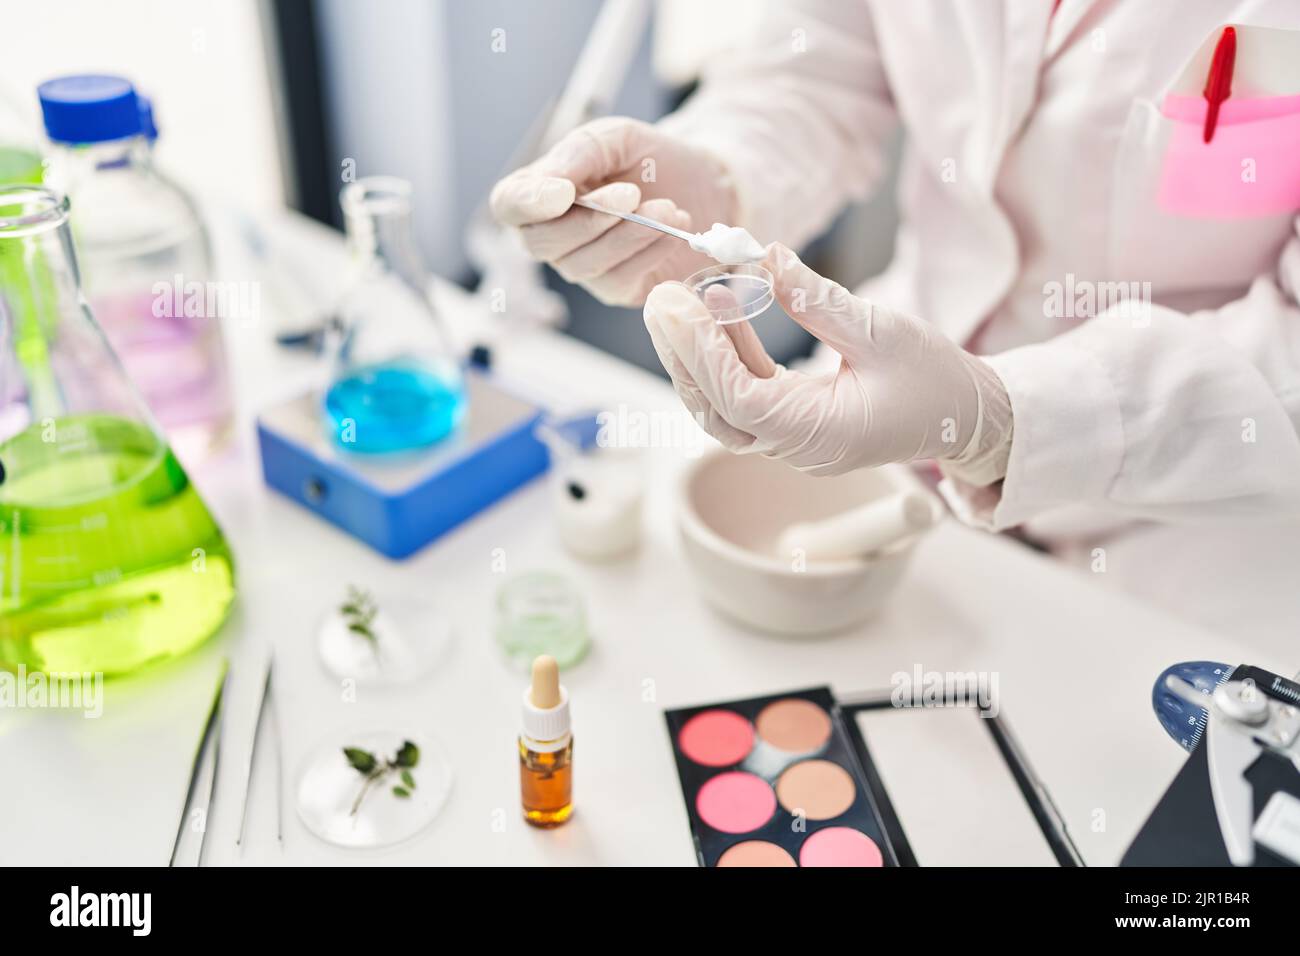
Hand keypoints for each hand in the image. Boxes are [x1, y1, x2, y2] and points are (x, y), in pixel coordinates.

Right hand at [489, 117, 736, 305]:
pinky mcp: (617, 288)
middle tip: (632, 193)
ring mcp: (582, 266)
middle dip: (588, 219)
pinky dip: (647, 252)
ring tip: (666, 208)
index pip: (508, 205)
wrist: (704, 182)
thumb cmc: (651, 158)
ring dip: (626, 235)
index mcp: (540, 192)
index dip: (528, 203)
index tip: (564, 191)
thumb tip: (552, 181)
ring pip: (582, 265)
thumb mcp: (617, 137)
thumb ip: (582, 151)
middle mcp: (553, 235)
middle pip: (542, 243)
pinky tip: (672, 228)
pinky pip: (618, 280)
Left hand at [642, 244, 1011, 479]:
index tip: (675, 304)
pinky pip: (748, 393)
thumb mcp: (881, 330)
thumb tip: (765, 256)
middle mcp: (797, 446)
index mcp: (819, 433)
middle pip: (716, 409)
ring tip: (678, 298)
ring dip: (699, 354)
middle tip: (657, 297)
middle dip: (681, 354)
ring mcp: (793, 440)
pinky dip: (730, 354)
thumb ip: (818, 300)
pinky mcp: (795, 424)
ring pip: (724, 405)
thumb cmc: (936, 380)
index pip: (738, 400)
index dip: (701, 352)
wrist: (968, 417)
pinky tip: (722, 308)